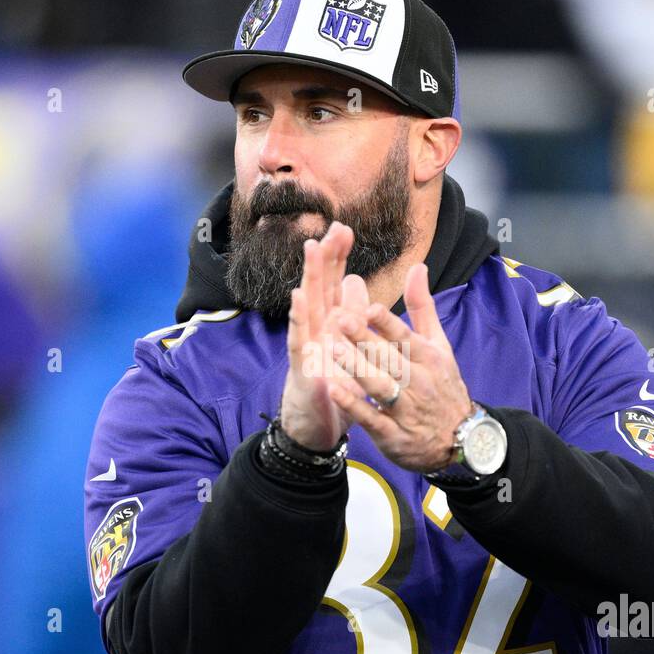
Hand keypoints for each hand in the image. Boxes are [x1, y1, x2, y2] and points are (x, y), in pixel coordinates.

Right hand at [279, 220, 363, 450]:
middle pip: (321, 287)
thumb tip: (356, 281)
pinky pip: (299, 339)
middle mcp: (317, 329)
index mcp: (332, 323)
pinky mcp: (302, 366)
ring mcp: (308, 345)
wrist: (318, 426)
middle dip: (326, 257)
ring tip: (312, 249)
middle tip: (332, 228)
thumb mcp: (349, 347)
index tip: (345, 228)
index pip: (335, 283)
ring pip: (308, 306)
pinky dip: (297, 318)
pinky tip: (297, 298)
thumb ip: (352, 315)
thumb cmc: (334, 386)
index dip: (339, 257)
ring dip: (310, 276)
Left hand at [325, 261, 473, 471]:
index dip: (386, 322)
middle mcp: (418, 381)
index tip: (366, 307)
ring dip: (356, 368)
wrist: (461, 439)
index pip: (405, 336)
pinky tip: (333, 390)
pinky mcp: (393, 434)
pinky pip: (372, 418)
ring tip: (331, 350)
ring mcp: (406, 409)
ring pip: (380, 386)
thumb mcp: (439, 345)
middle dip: (364, 340)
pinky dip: (354, 404)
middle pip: (389, 358)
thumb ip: (422, 307)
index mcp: (427, 357)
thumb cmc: (443, 385)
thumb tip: (417, 267)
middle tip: (339, 320)